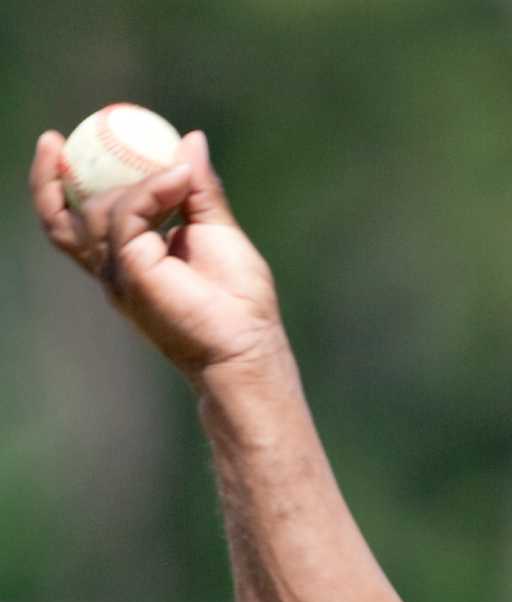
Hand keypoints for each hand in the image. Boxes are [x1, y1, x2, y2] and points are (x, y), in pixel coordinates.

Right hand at [29, 128, 286, 380]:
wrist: (247, 343)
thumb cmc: (240, 301)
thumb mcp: (218, 229)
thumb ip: (199, 188)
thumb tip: (191, 140)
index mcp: (129, 260)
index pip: (76, 222)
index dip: (58, 185)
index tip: (61, 144)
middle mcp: (115, 269)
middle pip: (67, 219)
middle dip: (57, 178)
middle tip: (58, 140)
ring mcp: (118, 273)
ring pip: (98, 210)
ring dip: (138, 181)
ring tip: (180, 176)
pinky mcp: (131, 271)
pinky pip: (126, 214)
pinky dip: (151, 190)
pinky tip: (179, 181)